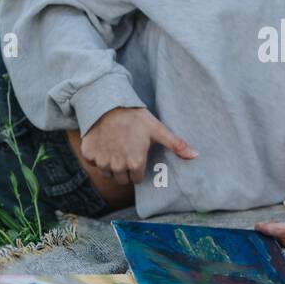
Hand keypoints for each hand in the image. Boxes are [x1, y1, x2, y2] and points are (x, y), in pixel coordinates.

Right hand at [79, 107, 196, 184]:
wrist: (107, 104)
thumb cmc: (135, 117)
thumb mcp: (157, 129)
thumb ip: (176, 145)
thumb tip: (196, 155)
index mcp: (135, 163)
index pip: (137, 178)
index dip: (138, 167)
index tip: (137, 155)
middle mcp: (118, 167)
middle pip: (122, 179)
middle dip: (125, 170)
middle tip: (126, 152)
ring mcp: (102, 162)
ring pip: (108, 173)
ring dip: (111, 165)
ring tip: (115, 147)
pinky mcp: (89, 156)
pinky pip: (94, 163)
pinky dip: (97, 157)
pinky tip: (104, 143)